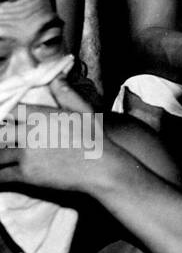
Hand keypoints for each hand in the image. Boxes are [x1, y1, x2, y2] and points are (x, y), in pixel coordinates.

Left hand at [0, 79, 103, 193]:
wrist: (101, 168)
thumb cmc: (94, 138)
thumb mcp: (83, 111)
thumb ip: (65, 93)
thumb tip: (57, 76)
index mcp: (41, 116)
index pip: (9, 111)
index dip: (2, 116)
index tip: (4, 122)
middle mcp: (29, 133)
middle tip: (3, 140)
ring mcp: (26, 154)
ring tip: (2, 157)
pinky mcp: (25, 174)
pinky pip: (1, 175)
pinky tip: (1, 176)